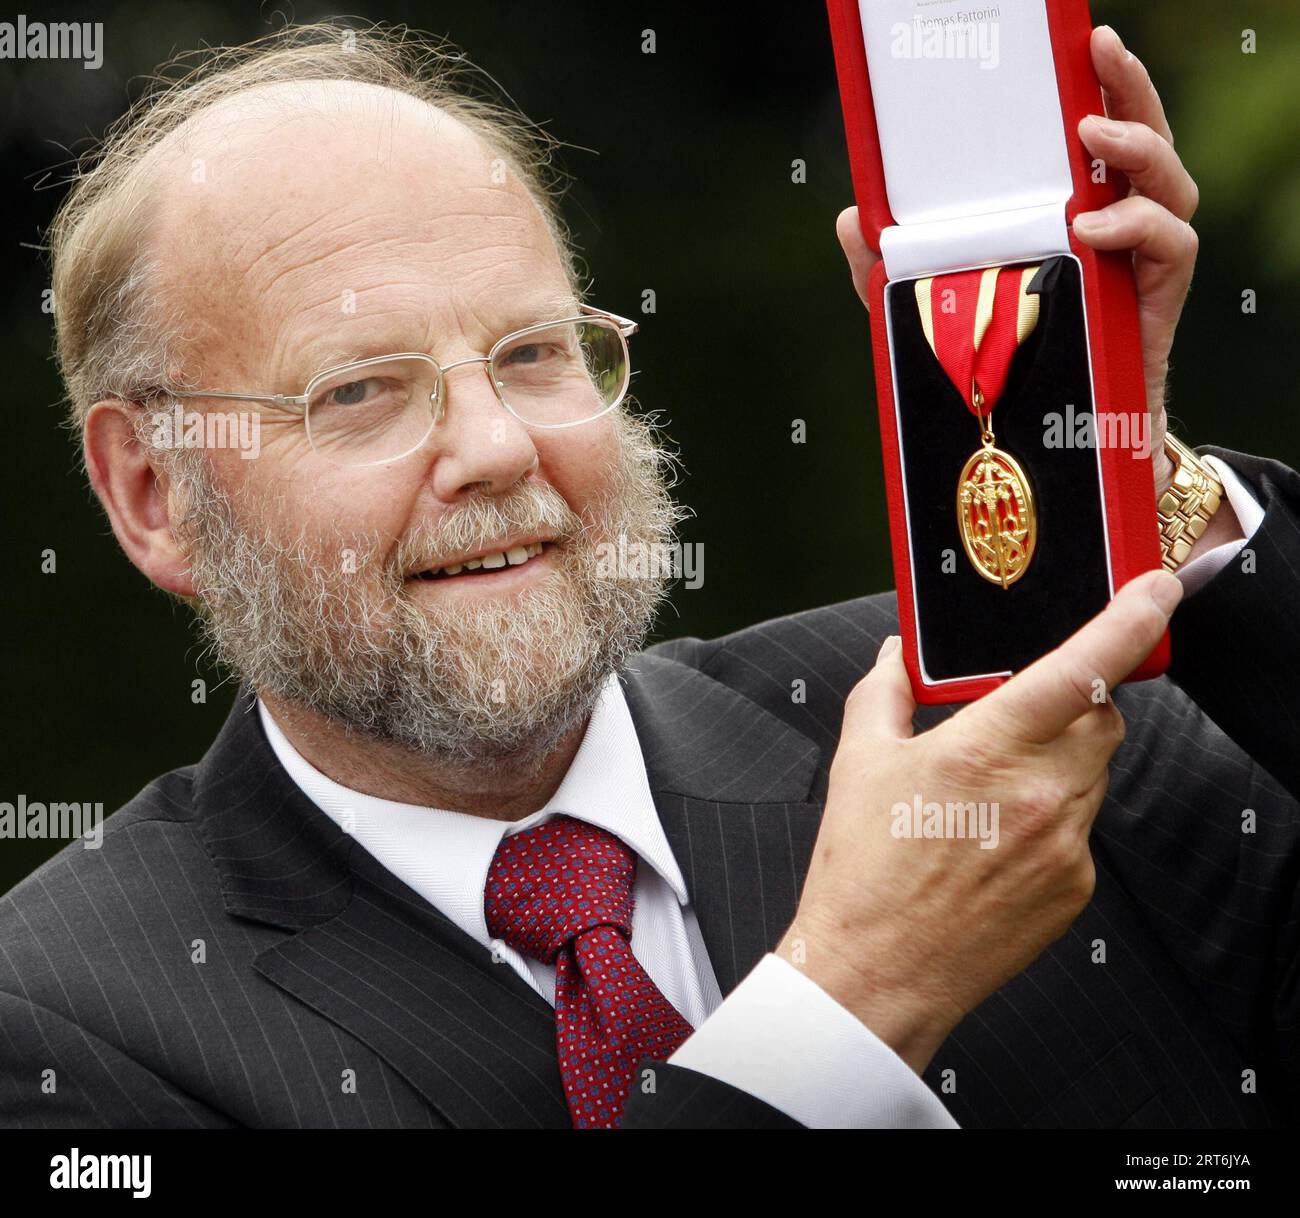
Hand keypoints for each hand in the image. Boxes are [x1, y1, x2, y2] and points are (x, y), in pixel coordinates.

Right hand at [776, 568, 1183, 1073]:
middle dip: (1080, 699)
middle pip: (1103, 717)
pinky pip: (1083, 827)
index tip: (1156, 591)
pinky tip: (997, 840)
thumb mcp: (858, 764)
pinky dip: (1053, 817)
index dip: (1130, 622)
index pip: (1080, 669)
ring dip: (1062, 760)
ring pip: (1094, 772)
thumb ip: (884, 694)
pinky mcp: (1076, 888)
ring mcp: (1065, 846)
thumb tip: (894, 658)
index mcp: (984, 751)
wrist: (876, 971)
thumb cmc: (862, 874)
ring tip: (993, 791)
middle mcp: (1038, 795)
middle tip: (1028, 710)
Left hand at [835, 25, 1198, 496]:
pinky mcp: (1156, 298)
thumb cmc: (1000, 364)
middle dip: (1127, 89)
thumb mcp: (933, 310)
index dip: (1095, 86)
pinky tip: (1090, 228)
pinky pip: (1171, 244)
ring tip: (1092, 138)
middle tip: (1100, 53)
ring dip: (1136, 149)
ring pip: (1169, 181)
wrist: (1048, 443)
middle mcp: (1116, 225)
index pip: (1091, 137)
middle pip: (1141, 138)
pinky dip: (1136, 226)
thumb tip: (851, 220)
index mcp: (1071, 212)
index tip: (1081, 43)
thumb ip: (892, 269)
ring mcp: (1141, 261)